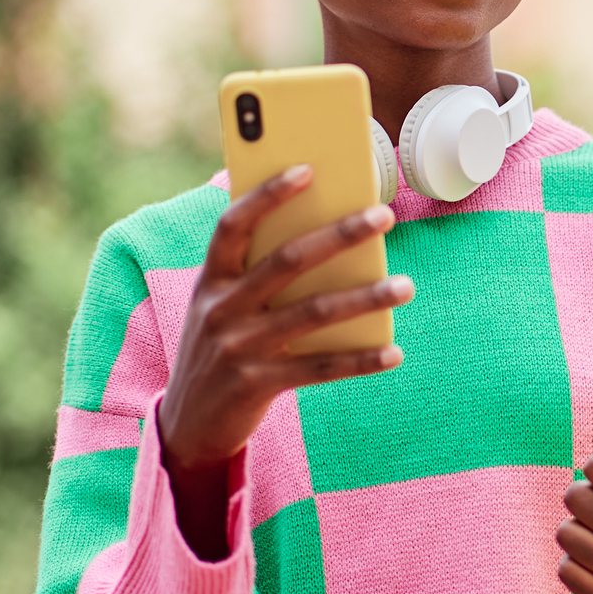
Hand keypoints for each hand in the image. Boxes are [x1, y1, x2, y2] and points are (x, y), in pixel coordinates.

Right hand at [158, 166, 412, 556]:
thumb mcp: (222, 305)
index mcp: (210, 280)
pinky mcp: (257, 385)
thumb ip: (257, 273)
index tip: (308, 169)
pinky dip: (359, 360)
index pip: (233, 225)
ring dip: (364, 297)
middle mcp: (220, 309)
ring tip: (405, 285)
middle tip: (384, 216)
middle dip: (339, 234)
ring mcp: (238, 348)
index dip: (267, 194)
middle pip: (286, 262)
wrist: (187, 425)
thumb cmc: (219, 347)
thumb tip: (323, 231)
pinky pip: (318, 369)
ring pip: (312, 313)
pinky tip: (393, 352)